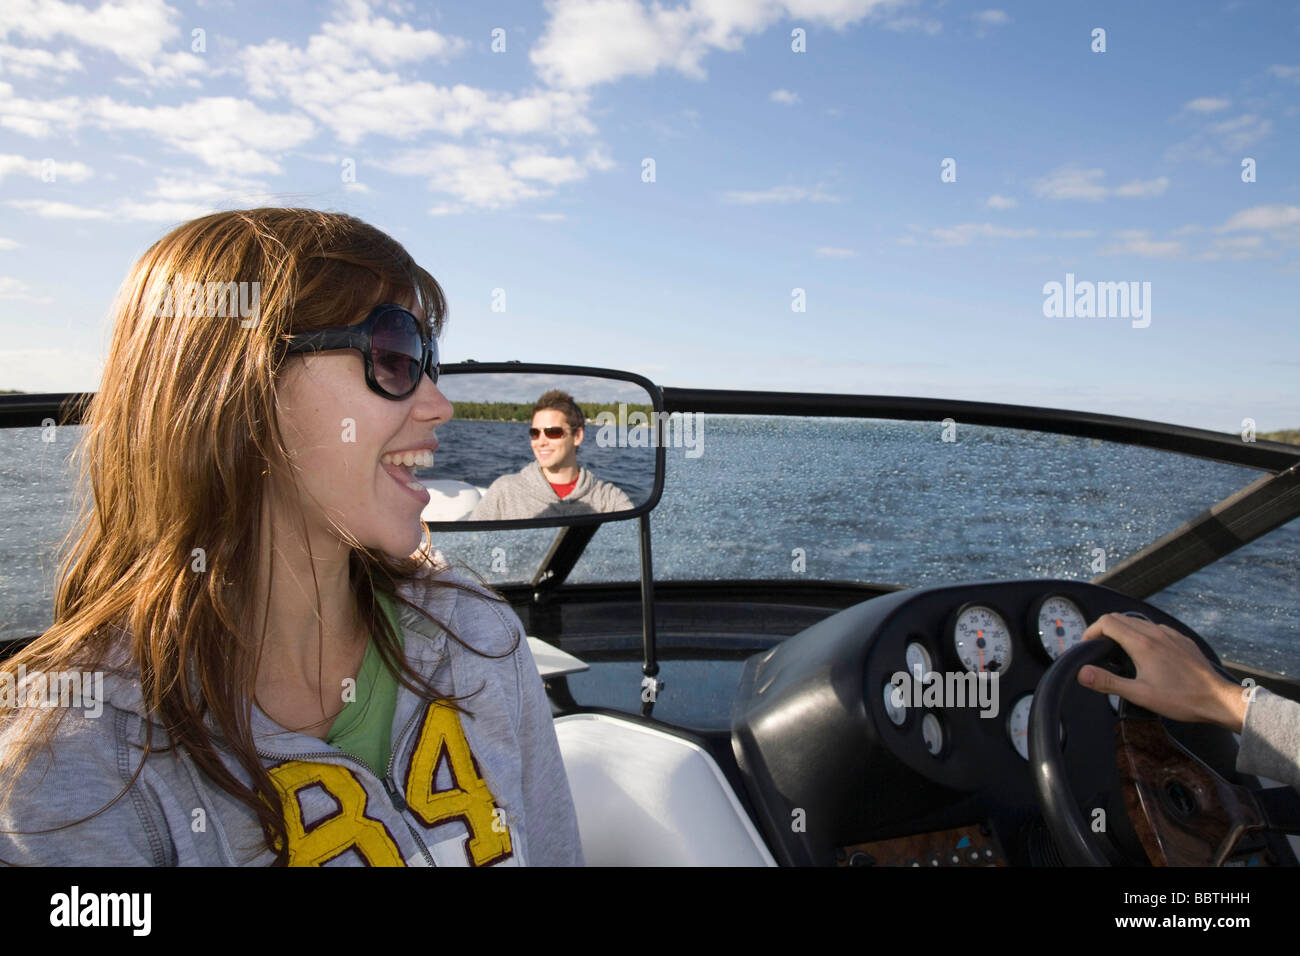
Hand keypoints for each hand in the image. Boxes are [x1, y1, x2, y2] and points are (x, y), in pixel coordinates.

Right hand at [1077, 613, 1248, 732]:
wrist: (1218, 699)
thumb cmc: (1181, 699)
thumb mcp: (1139, 694)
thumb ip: (1107, 681)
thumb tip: (1082, 673)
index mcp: (1142, 643)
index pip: (1107, 622)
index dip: (1091, 631)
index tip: (1087, 645)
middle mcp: (1155, 633)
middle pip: (1120, 618)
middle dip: (1104, 630)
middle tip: (1099, 648)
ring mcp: (1170, 635)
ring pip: (1138, 622)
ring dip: (1123, 631)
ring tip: (1120, 653)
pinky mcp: (1181, 640)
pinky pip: (1155, 628)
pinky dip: (1142, 635)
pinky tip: (1146, 654)